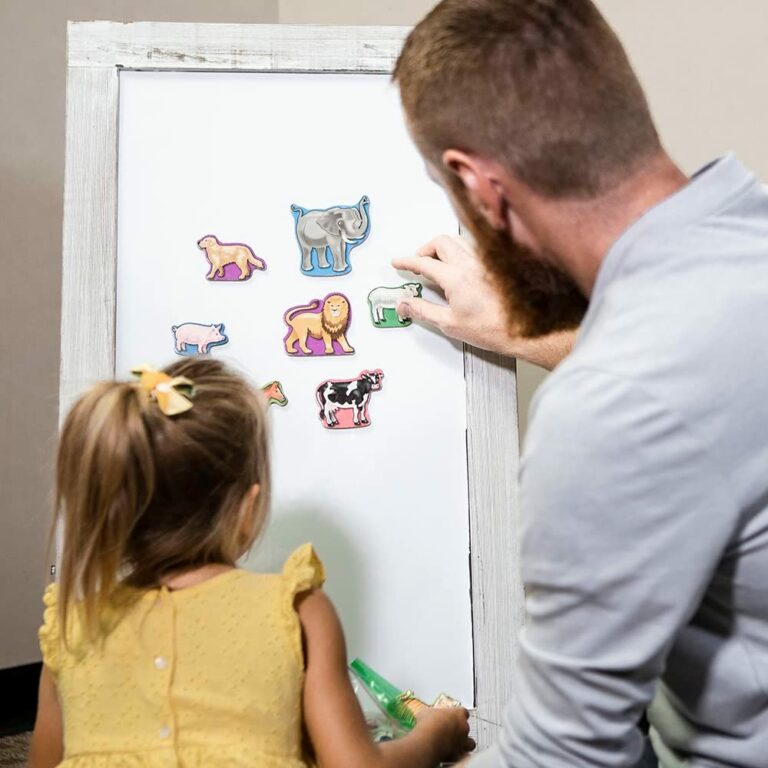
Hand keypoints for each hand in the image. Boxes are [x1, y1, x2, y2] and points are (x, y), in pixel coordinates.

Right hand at [393, 235, 575, 370]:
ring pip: (457, 241)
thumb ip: (422, 310)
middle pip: (440, 242)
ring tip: (437, 262)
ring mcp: (484, 262)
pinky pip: (472, 248)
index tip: (398, 262)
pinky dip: (459, 251)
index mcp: (456, 278)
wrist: (522, 330)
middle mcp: (470, 264)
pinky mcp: (494, 265)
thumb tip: (404, 304)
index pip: (424, 262)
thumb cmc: (492, 329)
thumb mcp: (449, 323)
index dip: (407, 261)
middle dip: (425, 249)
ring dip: (443, 247)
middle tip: (418, 263)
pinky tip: (458, 265)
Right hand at [413, 706, 475, 763]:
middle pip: (467, 727)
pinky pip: (462, 755)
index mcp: (459, 714)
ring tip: (454, 744)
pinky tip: (449, 754)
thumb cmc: (430, 724)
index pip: (463, 712)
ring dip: (464, 744)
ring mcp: (463, 741)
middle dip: (459, 730)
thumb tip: (426, 715)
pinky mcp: (459, 754)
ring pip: (470, 743)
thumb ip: (431, 714)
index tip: (451, 716)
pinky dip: (457, 755)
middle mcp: (464, 727)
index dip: (457, 715)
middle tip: (449, 731)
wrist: (431, 740)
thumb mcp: (426, 712)